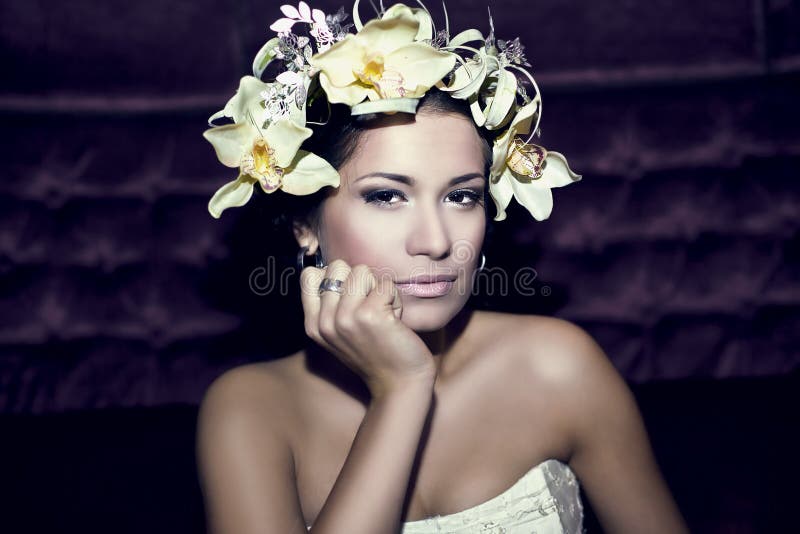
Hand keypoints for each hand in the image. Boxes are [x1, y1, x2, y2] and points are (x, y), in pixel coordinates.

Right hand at [300, 259, 436, 395]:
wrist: (399, 384)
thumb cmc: (376, 352)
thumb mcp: (341, 332)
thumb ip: (331, 304)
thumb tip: (334, 267)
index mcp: (313, 325)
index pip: (310, 275)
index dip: (335, 277)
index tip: (351, 297)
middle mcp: (325, 321)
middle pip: (337, 266)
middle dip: (359, 281)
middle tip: (370, 308)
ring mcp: (345, 318)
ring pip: (362, 271)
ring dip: (378, 289)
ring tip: (383, 314)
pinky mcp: (369, 315)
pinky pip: (385, 284)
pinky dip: (395, 299)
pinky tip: (394, 321)